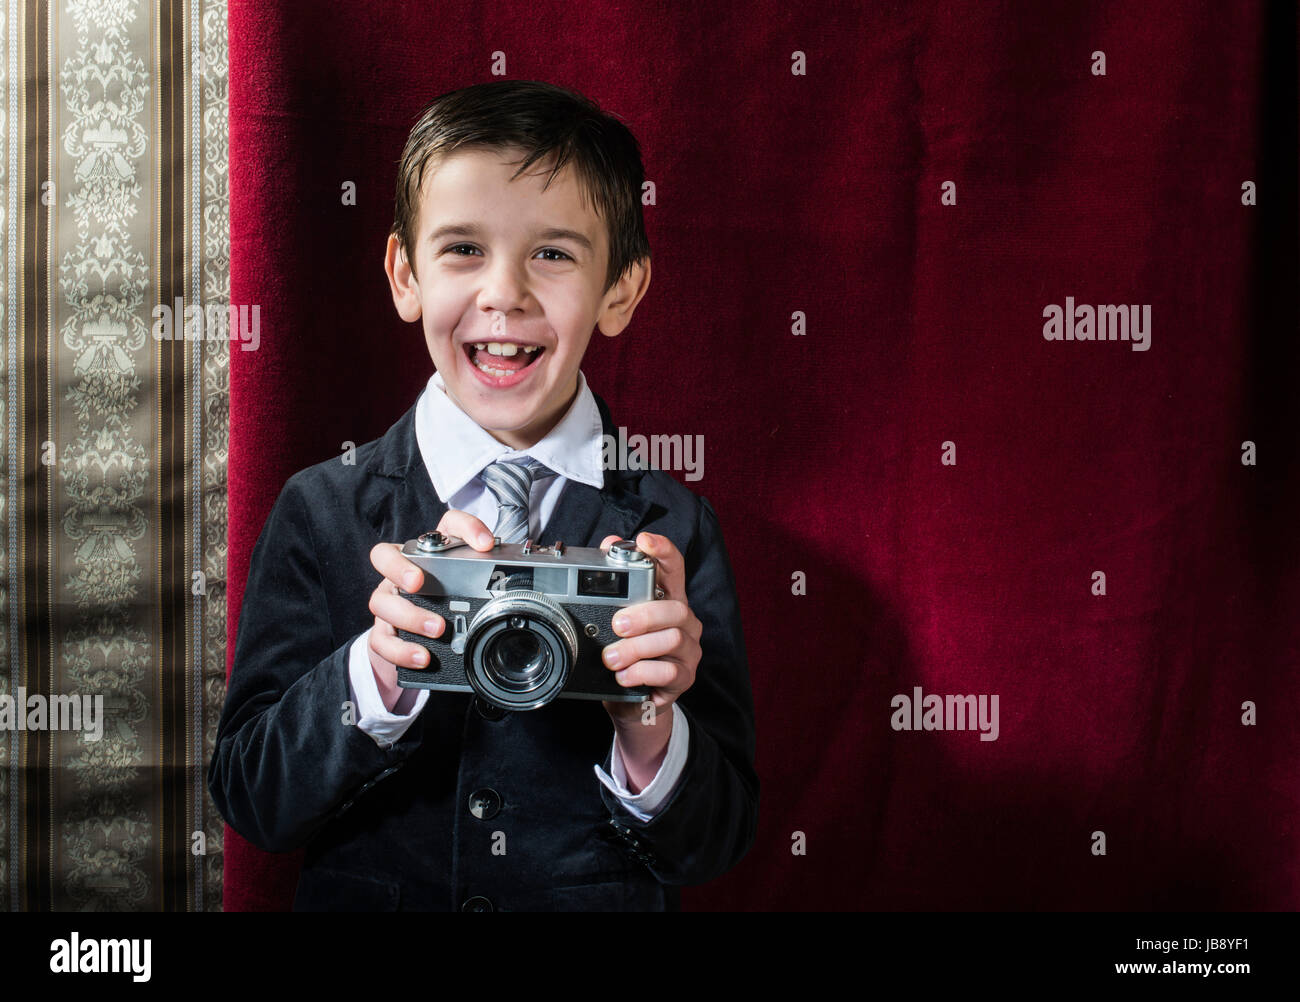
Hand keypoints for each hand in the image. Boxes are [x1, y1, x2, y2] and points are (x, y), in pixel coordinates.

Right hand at [366, 510, 495, 710]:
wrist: (416, 644)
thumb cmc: (447, 608)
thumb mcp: (471, 591)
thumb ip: (491, 582)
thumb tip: (531, 583)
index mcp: (430, 557)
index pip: (445, 527)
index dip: (465, 528)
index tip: (485, 543)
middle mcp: (403, 574)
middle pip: (384, 555)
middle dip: (399, 566)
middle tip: (419, 582)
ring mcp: (389, 603)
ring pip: (381, 601)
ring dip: (409, 615)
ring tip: (436, 628)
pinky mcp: (383, 633)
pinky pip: (381, 639)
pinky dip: (401, 649)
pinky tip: (422, 656)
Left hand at [598, 531, 701, 789]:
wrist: (632, 700)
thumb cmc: (626, 654)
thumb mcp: (615, 621)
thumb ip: (614, 585)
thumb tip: (608, 545)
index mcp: (668, 600)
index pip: (674, 567)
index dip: (663, 551)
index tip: (645, 540)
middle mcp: (684, 622)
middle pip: (676, 608)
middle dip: (644, 615)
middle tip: (616, 625)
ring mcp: (688, 651)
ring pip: (673, 639)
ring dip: (636, 649)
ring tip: (611, 659)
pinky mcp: (684, 677)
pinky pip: (669, 671)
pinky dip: (641, 673)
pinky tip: (624, 676)